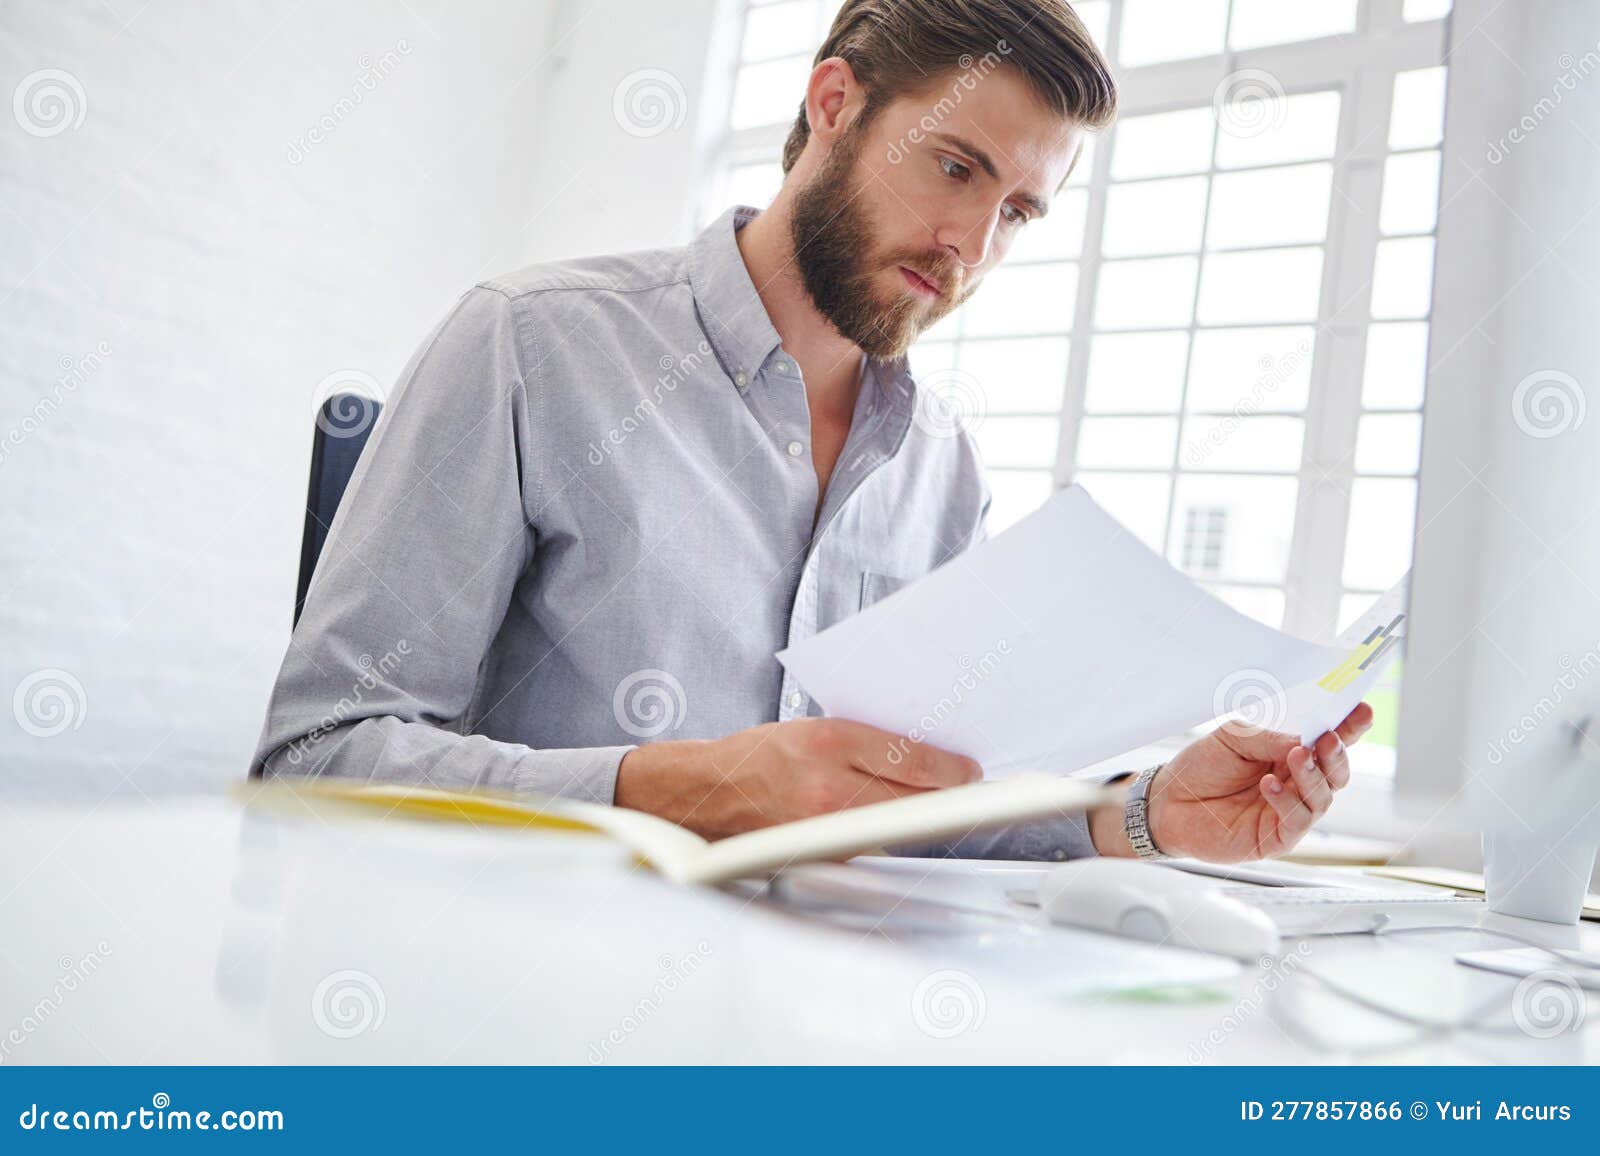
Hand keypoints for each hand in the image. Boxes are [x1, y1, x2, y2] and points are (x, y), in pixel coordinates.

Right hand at [614, 718, 981, 839]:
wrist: (709, 796)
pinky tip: (893, 816)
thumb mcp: (816, 728)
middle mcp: (831, 788)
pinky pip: (873, 841)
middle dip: (944, 790)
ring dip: (918, 811)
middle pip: (915, 796)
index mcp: (829, 742)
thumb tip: (928, 754)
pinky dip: (888, 828)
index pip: (912, 758)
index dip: (951, 767)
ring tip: (933, 797)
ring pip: (898, 822)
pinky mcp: (824, 856)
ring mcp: (829, 829)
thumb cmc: (759, 757)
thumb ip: (870, 740)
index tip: (970, 768)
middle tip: (964, 782)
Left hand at [1089, 703, 1374, 861]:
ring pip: (1322, 798)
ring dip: (1313, 775)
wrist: (1167, 801)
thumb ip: (1270, 739)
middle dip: (1337, 754)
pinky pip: (1296, 822)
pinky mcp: (1276, 838)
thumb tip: (1305, 740)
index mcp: (1291, 755)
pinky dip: (1287, 801)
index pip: (1329, 742)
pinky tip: (1270, 784)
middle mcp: (1298, 785)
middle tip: (1328, 739)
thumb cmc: (1202, 767)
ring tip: (1297, 756)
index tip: (1363, 711)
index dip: (1350, 729)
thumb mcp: (1234, 738)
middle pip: (1336, 772)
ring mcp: (1289, 813)